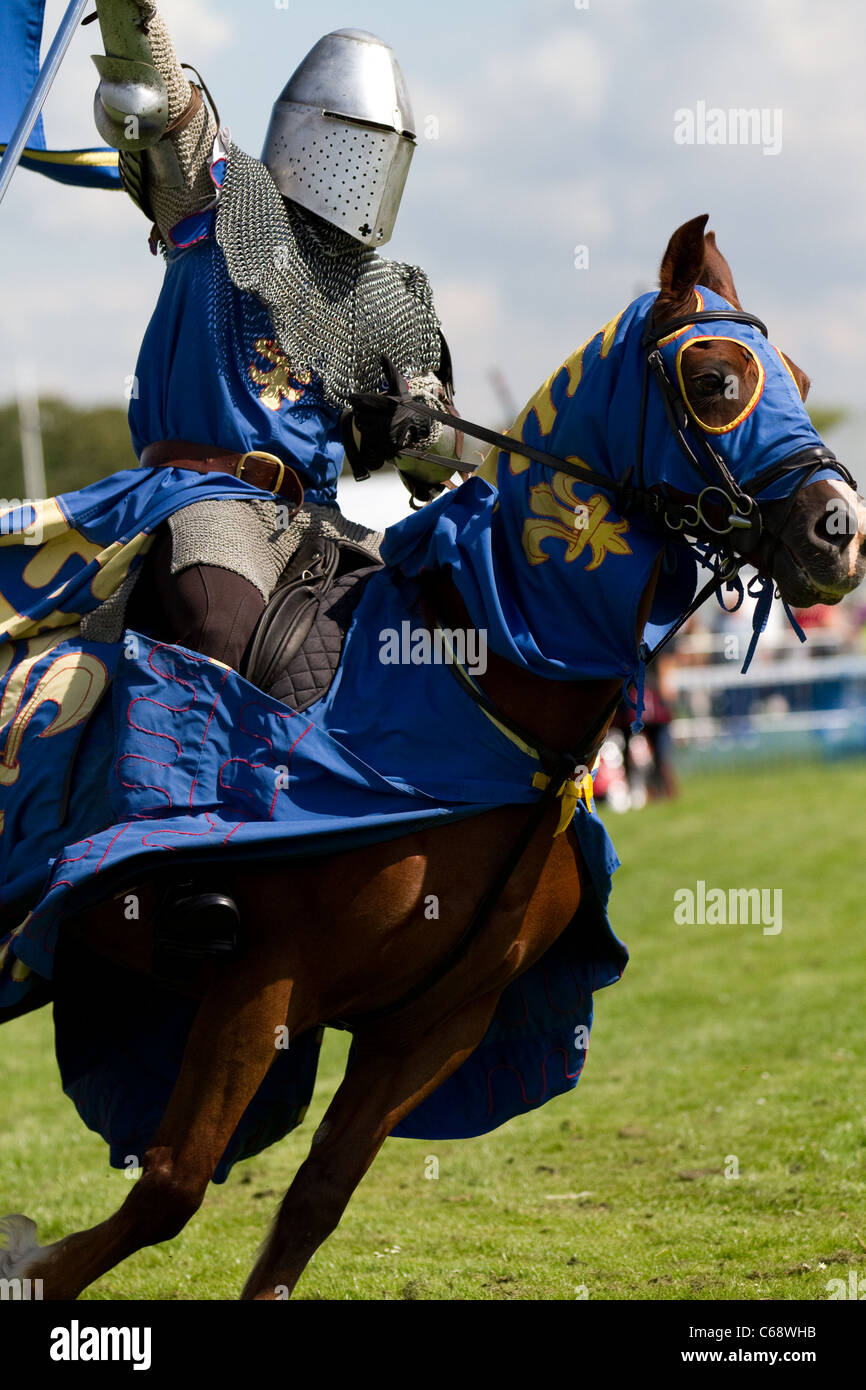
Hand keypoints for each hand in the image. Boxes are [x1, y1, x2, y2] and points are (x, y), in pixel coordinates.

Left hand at [343, 356, 426, 477]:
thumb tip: (382, 355)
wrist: (420, 425)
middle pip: (359, 415)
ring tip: (372, 420)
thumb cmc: (405, 403)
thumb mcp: (399, 386)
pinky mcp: (386, 445)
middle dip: (360, 412)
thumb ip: (390, 371)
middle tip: (366, 410)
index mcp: (389, 403)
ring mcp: (387, 433)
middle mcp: (388, 418)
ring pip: (362, 427)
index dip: (355, 399)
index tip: (355, 398)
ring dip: (363, 423)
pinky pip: (368, 439)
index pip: (360, 400)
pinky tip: (376, 431)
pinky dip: (369, 434)